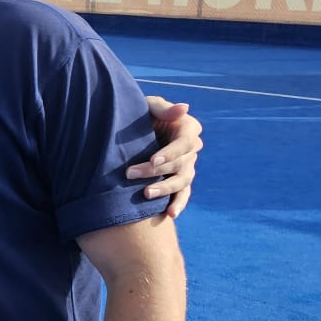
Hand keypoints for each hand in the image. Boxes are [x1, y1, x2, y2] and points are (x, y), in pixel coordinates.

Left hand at [127, 96, 200, 217]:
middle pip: (179, 164)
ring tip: (146, 195)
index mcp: (188, 128)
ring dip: (164, 189)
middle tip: (129, 174)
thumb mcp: (147, 106)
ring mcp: (187, 166)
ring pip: (181, 181)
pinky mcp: (179, 180)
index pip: (185, 143)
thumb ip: (163, 108)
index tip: (153, 160)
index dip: (170, 153)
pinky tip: (170, 214)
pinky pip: (183, 194)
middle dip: (154, 171)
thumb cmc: (139, 114)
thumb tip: (184, 108)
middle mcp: (191, 149)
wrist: (128, 130)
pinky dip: (178, 204)